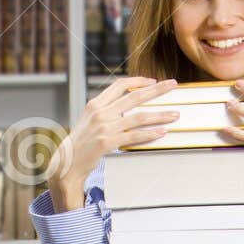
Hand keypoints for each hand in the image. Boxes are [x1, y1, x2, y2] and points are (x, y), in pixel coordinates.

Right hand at [47, 77, 179, 211]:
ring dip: (160, 115)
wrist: (67, 162)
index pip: (120, 85)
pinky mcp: (108, 142)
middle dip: (157, 90)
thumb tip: (124, 107)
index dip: (138, 81)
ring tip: (175, 114)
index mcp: (96, 103)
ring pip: (139, 117)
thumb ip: (105, 111)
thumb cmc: (80, 143)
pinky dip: (150, 134)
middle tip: (172, 85)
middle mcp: (101, 112)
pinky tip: (162, 132)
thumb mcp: (89, 121)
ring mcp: (105, 127)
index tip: (153, 81)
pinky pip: (135, 136)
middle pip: (135, 96)